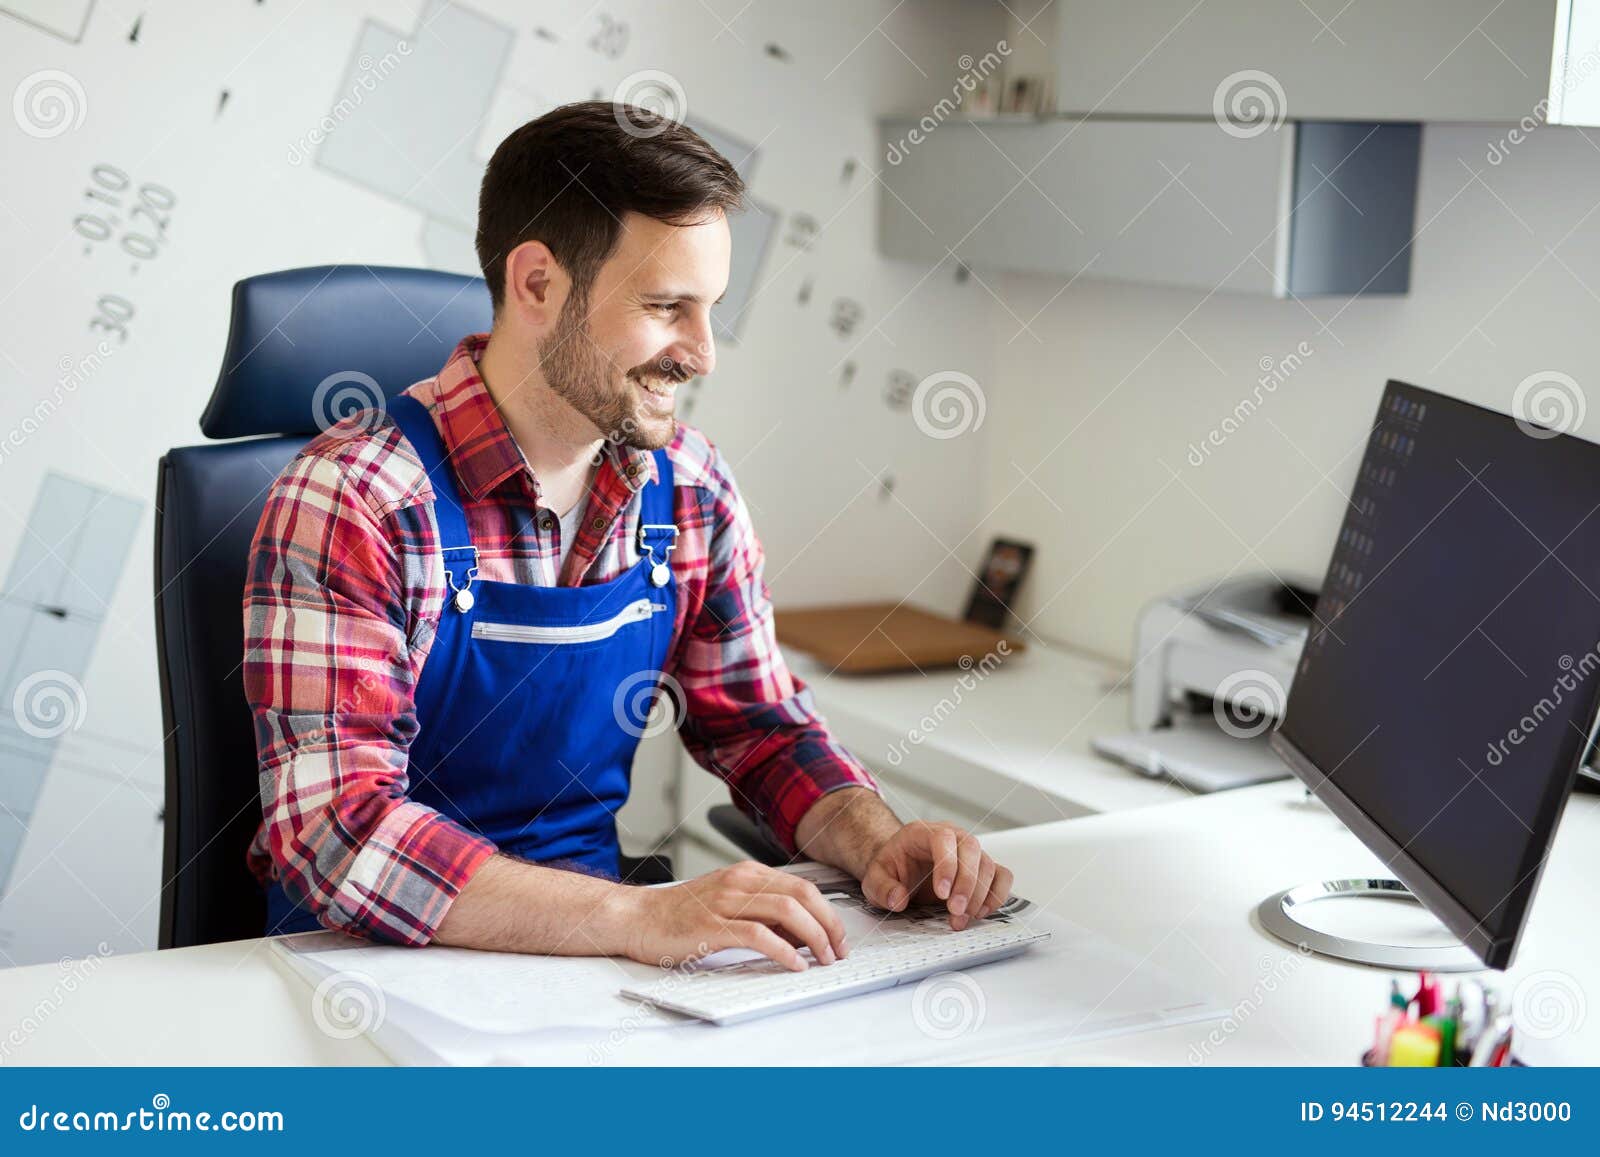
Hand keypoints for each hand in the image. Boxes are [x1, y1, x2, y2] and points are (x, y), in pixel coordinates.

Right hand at [616, 861, 849, 971]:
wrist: (637, 917)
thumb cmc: (680, 914)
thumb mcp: (728, 902)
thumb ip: (763, 912)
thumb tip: (802, 933)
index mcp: (748, 873)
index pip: (804, 886)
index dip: (829, 913)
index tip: (839, 937)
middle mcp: (740, 881)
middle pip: (803, 895)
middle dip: (830, 925)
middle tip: (839, 951)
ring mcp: (727, 901)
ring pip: (788, 911)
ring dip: (814, 938)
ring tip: (823, 959)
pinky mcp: (714, 926)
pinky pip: (760, 935)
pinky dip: (785, 952)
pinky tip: (794, 964)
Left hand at [858, 821, 1012, 929]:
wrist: (901, 867)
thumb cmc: (892, 867)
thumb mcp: (875, 877)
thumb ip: (882, 888)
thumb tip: (898, 900)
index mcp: (924, 832)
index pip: (943, 838)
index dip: (947, 865)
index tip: (941, 893)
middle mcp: (952, 837)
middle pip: (972, 849)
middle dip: (966, 884)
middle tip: (955, 911)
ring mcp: (969, 852)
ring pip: (988, 865)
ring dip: (979, 895)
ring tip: (961, 918)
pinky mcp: (981, 868)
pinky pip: (1002, 876)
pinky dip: (996, 895)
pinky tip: (980, 912)